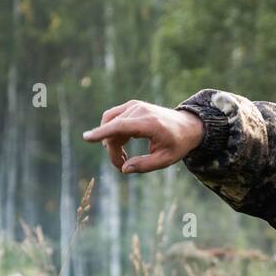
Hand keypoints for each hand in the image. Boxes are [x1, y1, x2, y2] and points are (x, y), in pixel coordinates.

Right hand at [81, 100, 205, 174]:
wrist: (188, 125)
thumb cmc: (177, 144)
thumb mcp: (165, 160)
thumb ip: (145, 165)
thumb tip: (124, 169)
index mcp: (149, 123)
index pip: (120, 126)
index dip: (102, 133)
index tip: (87, 138)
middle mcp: (139, 110)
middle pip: (113, 130)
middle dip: (112, 150)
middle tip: (120, 166)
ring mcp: (134, 106)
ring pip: (110, 123)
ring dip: (111, 141)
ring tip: (123, 157)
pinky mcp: (132, 106)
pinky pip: (114, 119)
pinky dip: (114, 133)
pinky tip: (122, 146)